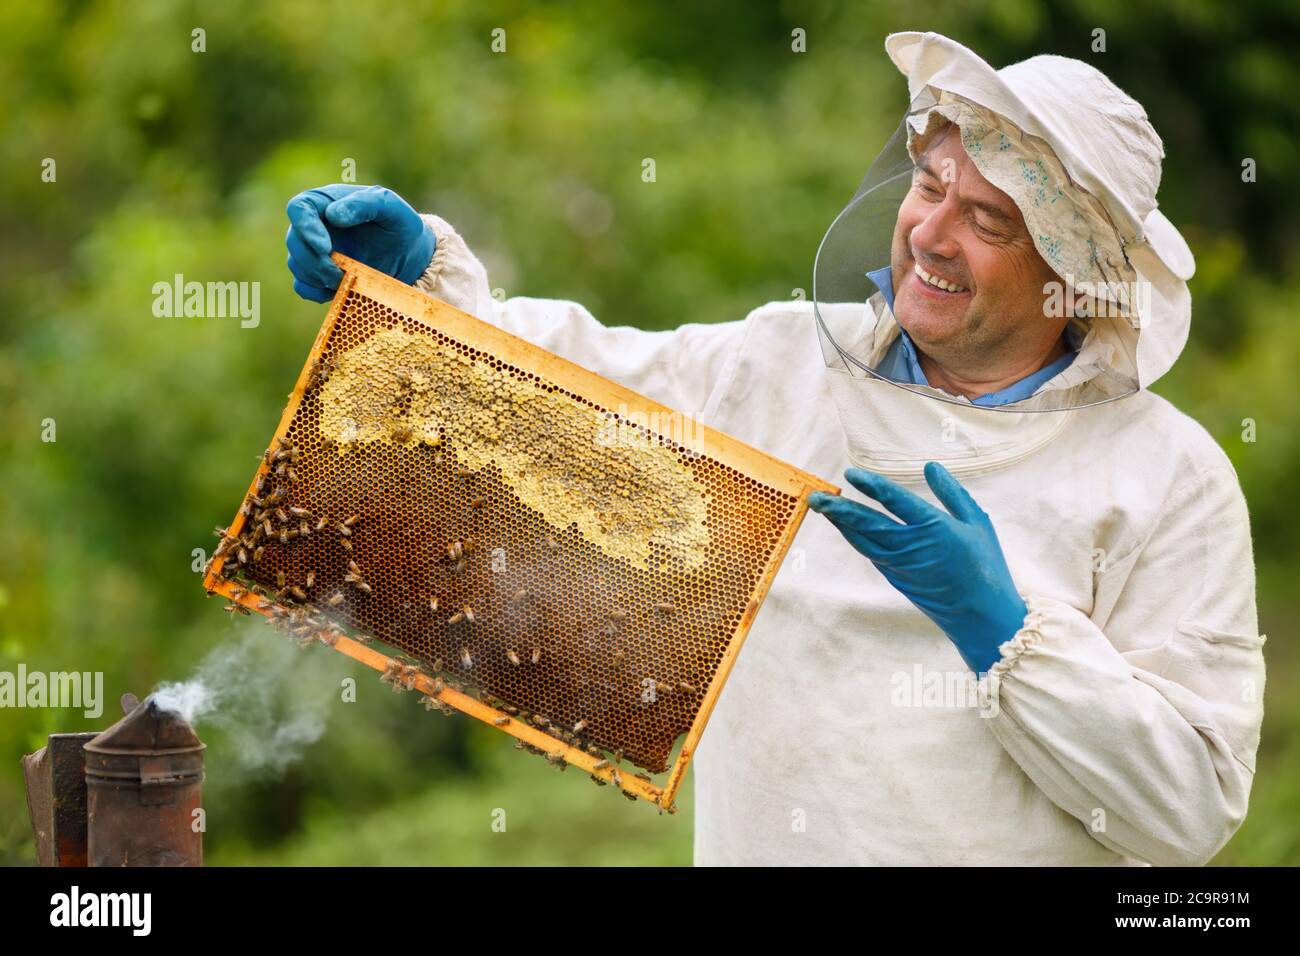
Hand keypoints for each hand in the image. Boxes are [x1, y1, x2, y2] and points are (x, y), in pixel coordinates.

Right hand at [285, 184, 436, 301]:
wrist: (409, 255)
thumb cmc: (399, 225)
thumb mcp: (392, 208)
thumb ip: (365, 203)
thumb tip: (333, 215)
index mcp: (326, 202)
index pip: (299, 208)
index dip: (305, 228)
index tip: (325, 247)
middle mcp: (314, 225)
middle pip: (294, 241)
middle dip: (314, 260)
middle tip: (341, 272)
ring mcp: (313, 251)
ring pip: (297, 265)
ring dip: (318, 277)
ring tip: (347, 279)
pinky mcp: (318, 275)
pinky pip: (303, 287)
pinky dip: (317, 292)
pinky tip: (339, 289)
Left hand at [808, 462, 1027, 673]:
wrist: (980, 617)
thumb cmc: (985, 566)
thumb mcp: (976, 523)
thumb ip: (952, 494)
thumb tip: (931, 466)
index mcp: (936, 529)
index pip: (896, 502)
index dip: (871, 486)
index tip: (850, 474)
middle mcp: (912, 547)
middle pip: (868, 524)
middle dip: (839, 509)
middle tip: (814, 496)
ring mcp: (900, 565)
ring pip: (862, 540)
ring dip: (840, 523)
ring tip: (820, 507)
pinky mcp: (894, 577)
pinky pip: (869, 552)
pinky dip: (854, 537)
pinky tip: (844, 525)